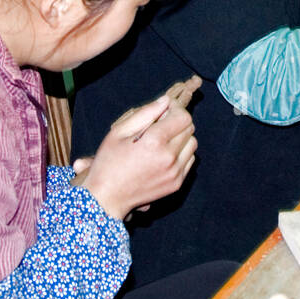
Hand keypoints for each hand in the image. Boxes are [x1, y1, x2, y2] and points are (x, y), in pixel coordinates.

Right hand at [80, 95, 197, 219]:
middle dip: (177, 122)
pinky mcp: (177, 183)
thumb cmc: (108, 163)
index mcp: (154, 142)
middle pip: (189, 128)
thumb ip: (145, 113)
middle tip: (160, 125)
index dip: (175, 109)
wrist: (107, 198)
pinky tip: (164, 155)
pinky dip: (181, 153)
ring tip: (162, 141)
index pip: (182, 117)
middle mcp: (169, 157)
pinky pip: (189, 160)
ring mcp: (175, 172)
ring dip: (181, 137)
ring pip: (192, 144)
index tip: (165, 109)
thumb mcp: (119, 132)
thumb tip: (165, 101)